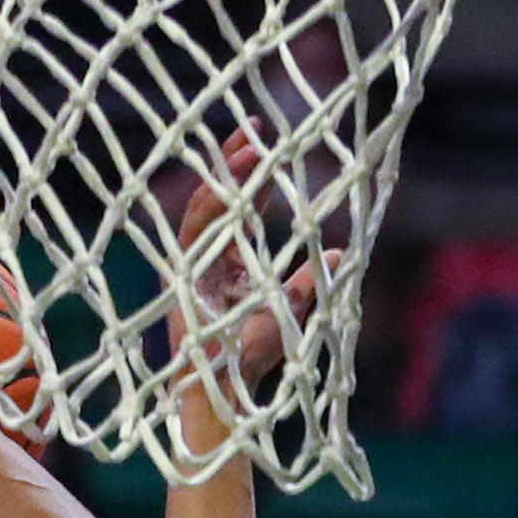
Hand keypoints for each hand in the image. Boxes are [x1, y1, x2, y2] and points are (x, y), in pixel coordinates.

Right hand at [172, 133, 329, 416]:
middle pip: (218, 197)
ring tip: (247, 147)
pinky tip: (227, 184)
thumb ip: (305, 280)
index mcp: (228, 262)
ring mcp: (190, 265)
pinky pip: (193, 233)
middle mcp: (205, 258)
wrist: (226, 392)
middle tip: (256, 126)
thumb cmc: (252, 359)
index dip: (254, 175)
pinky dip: (209, 207)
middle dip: (234, 160)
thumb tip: (337, 252)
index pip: (240, 208)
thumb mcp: (288, 310)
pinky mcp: (180, 276)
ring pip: (205, 207)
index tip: (272, 143)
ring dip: (225, 175)